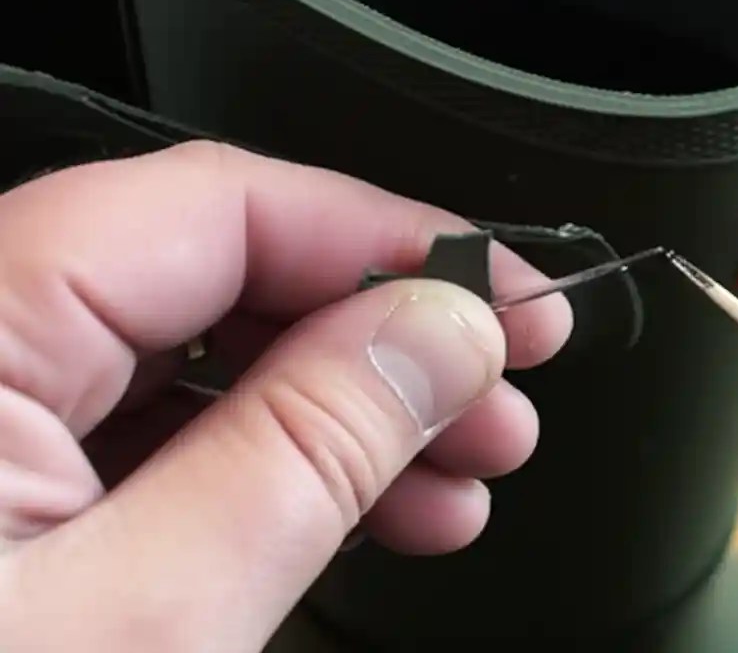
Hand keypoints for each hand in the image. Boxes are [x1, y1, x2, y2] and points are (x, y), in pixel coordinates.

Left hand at [0, 141, 572, 651]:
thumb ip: (310, 447)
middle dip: (381, 337)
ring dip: (349, 414)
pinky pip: (164, 440)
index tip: (501, 295)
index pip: (214, 207)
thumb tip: (442, 330)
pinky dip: (278, 473)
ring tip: (457, 478)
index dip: (384, 239)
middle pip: (218, 277)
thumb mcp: (155, 623)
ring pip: (203, 363)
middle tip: (499, 397)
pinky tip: (370, 513)